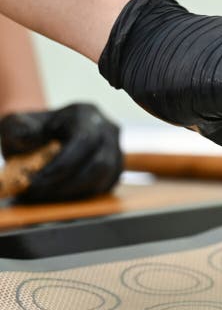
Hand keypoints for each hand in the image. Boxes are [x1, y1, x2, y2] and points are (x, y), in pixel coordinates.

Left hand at [0, 103, 122, 201]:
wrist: (44, 136)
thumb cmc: (32, 131)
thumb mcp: (18, 124)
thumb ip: (20, 129)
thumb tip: (29, 139)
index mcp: (86, 114)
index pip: (84, 140)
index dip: (63, 164)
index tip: (36, 179)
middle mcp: (107, 130)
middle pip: (100, 163)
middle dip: (67, 183)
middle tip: (38, 192)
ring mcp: (115, 150)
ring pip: (104, 178)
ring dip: (73, 192)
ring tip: (45, 195)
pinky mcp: (115, 169)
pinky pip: (103, 187)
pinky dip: (79, 195)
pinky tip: (57, 195)